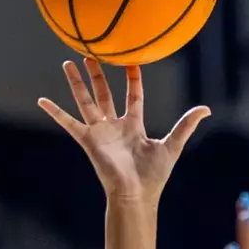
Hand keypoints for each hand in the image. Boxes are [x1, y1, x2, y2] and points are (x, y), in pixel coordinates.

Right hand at [38, 59, 209, 202]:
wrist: (135, 195)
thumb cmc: (154, 175)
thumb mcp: (172, 145)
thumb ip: (186, 125)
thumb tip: (207, 109)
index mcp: (134, 126)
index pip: (134, 96)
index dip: (133, 79)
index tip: (131, 60)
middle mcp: (115, 126)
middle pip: (105, 94)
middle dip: (98, 75)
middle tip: (91, 54)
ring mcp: (100, 132)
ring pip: (86, 101)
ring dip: (77, 83)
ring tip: (67, 63)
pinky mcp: (88, 141)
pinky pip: (68, 123)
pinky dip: (55, 112)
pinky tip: (41, 100)